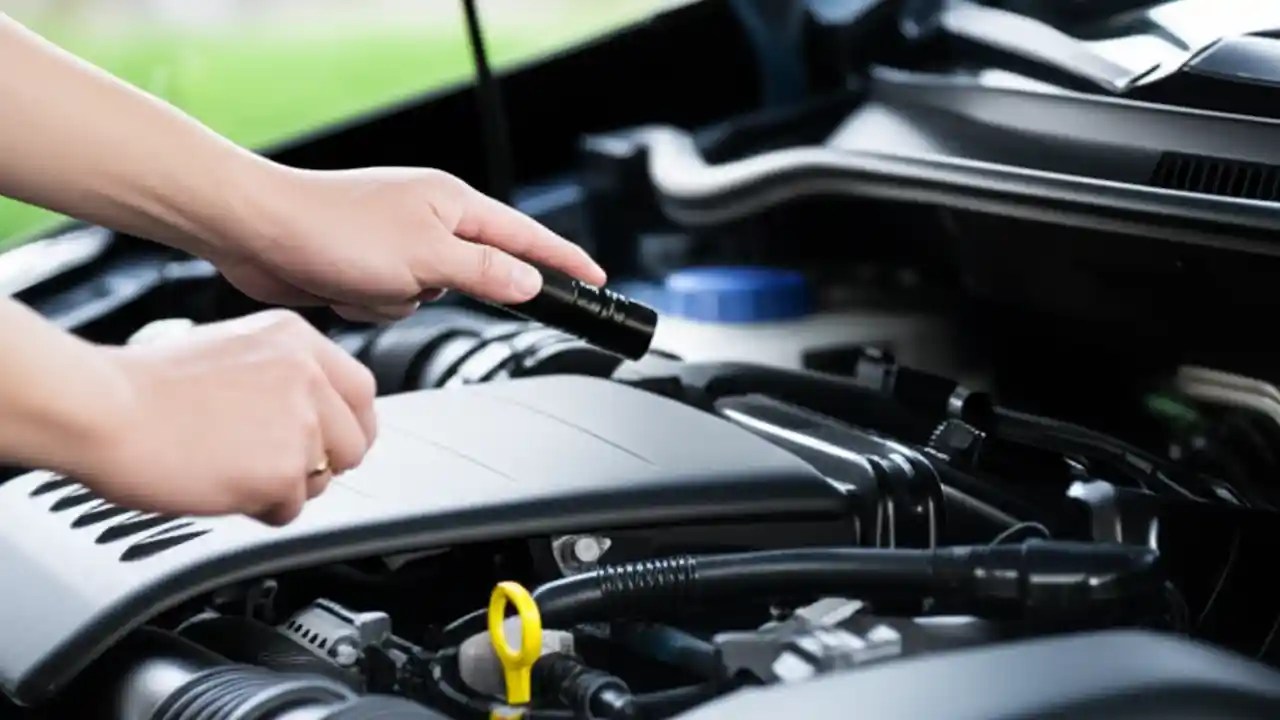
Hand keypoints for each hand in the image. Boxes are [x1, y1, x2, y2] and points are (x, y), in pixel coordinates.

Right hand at [80, 310, 374, 525]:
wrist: (102, 409)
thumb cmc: (144, 386)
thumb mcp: (232, 351)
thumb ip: (283, 375)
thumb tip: (314, 414)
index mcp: (296, 339)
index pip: (361, 391)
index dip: (350, 426)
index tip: (337, 444)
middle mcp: (308, 375)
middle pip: (353, 443)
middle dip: (320, 465)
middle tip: (273, 467)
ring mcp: (301, 424)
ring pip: (321, 480)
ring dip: (283, 488)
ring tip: (230, 468)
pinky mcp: (283, 471)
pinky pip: (289, 510)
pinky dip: (258, 510)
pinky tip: (220, 484)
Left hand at [210, 166, 606, 321]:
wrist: (258, 233)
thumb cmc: (334, 229)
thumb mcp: (426, 258)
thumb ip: (485, 273)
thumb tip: (528, 282)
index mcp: (453, 204)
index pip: (527, 237)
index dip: (564, 260)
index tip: (596, 278)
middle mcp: (429, 220)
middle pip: (473, 276)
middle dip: (439, 290)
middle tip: (406, 280)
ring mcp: (397, 244)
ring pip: (429, 297)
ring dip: (397, 301)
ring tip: (364, 278)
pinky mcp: (367, 266)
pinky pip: (393, 303)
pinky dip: (371, 304)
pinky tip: (345, 287)